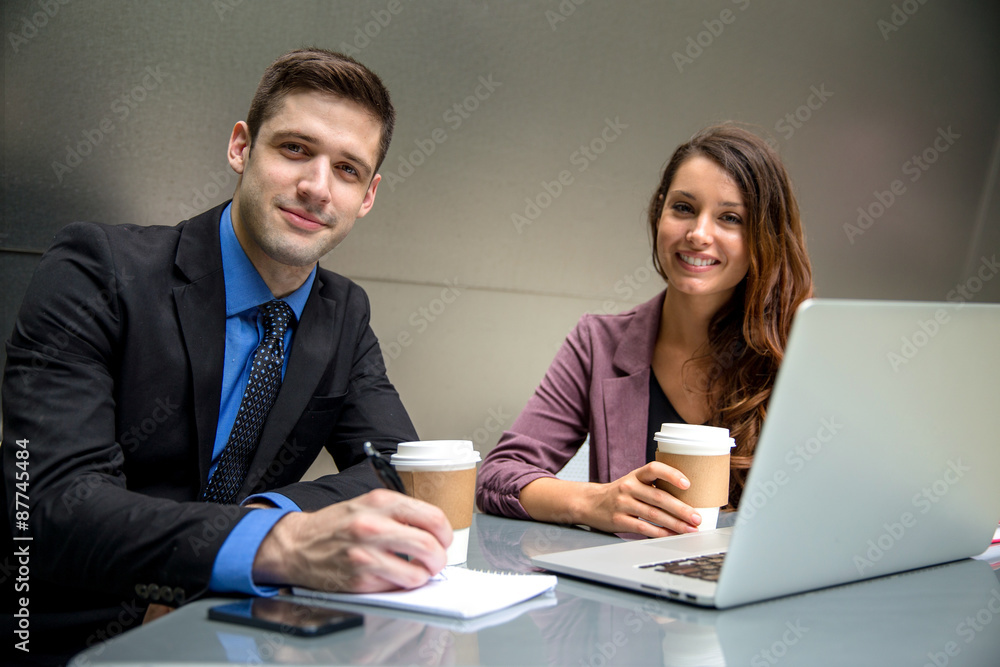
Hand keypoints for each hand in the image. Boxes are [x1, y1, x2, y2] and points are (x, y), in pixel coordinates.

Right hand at [252, 489, 451, 592]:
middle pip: (430, 546)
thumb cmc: (336, 525)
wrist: (298, 544)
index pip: (432, 517)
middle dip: (439, 558)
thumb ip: (399, 513)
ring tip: (417, 571)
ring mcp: (366, 554)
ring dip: (423, 575)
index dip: (445, 533)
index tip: (443, 539)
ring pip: (418, 573)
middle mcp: (374, 526)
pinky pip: (397, 587)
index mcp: (381, 503)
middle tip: (436, 561)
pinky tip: (392, 576)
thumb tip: (433, 530)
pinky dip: (401, 585)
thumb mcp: (368, 505)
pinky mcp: (360, 579)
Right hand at [579, 461, 700, 536]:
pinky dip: (660, 533)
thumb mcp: (633, 482)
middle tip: (697, 517)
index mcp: (635, 475)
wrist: (589, 503)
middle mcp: (628, 487)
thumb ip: (653, 487)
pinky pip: (643, 528)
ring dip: (675, 524)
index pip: (654, 469)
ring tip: (690, 529)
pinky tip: (672, 535)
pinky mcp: (619, 520)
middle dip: (681, 509)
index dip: (671, 474)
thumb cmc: (619, 494)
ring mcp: (623, 504)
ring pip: (654, 515)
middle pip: (659, 497)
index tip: (687, 484)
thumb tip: (686, 500)